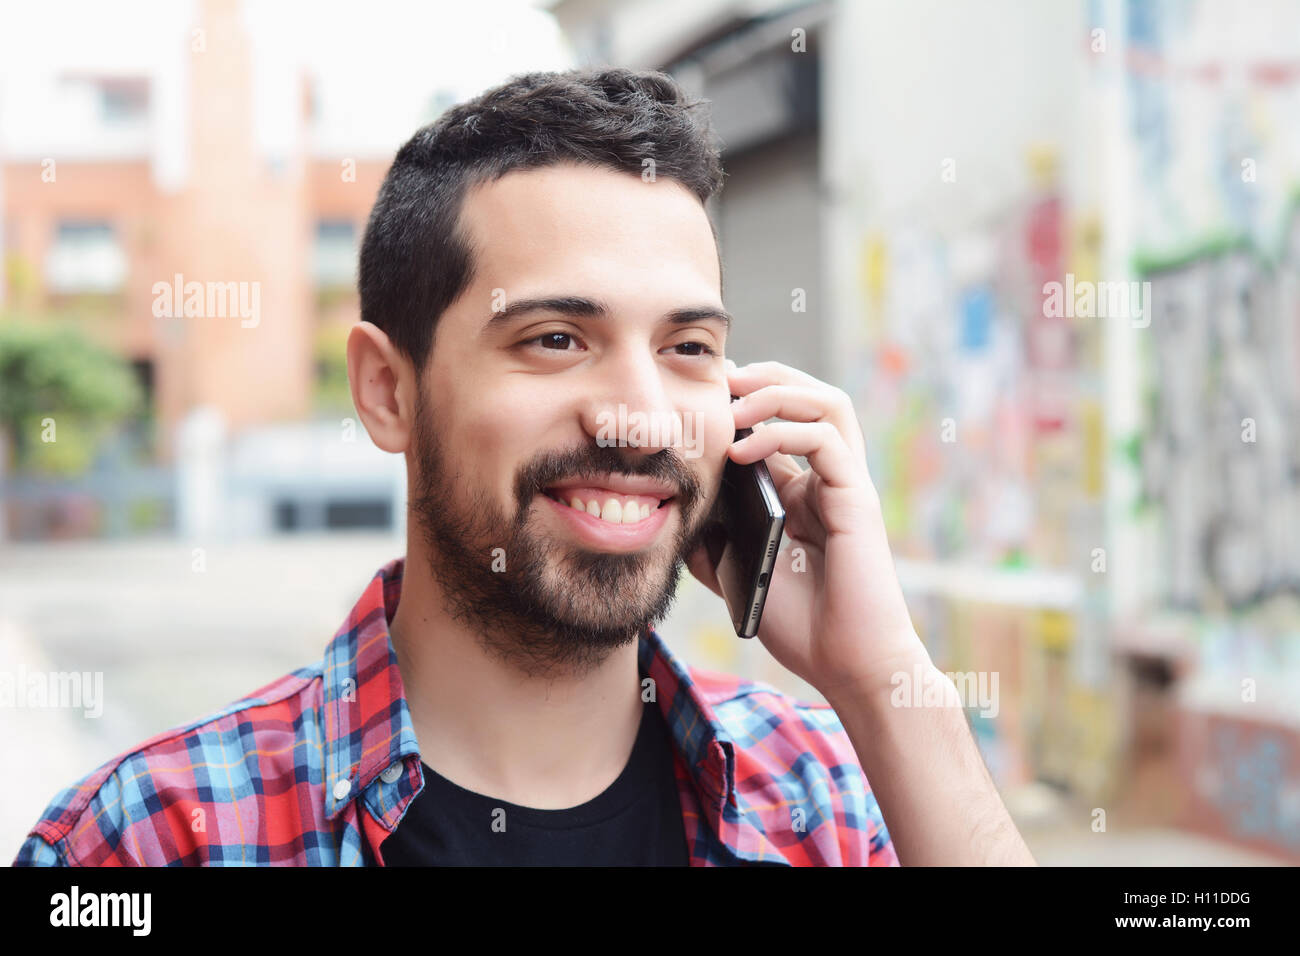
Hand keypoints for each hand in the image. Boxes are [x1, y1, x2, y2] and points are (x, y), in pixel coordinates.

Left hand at [683, 360, 929, 701]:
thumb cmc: (800, 624)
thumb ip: (710, 539)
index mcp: (799, 490)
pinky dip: (783, 431)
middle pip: (806, 395)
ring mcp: (843, 485)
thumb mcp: (735, 572)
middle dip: (761, 376)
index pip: (777, 420)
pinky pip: (826, 440)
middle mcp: (824, 478)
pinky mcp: (856, 499)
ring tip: (732, 401)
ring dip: (776, 390)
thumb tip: (668, 509)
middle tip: (716, 378)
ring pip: (825, 402)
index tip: (698, 396)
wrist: (846, 664)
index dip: (742, 397)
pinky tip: (743, 449)